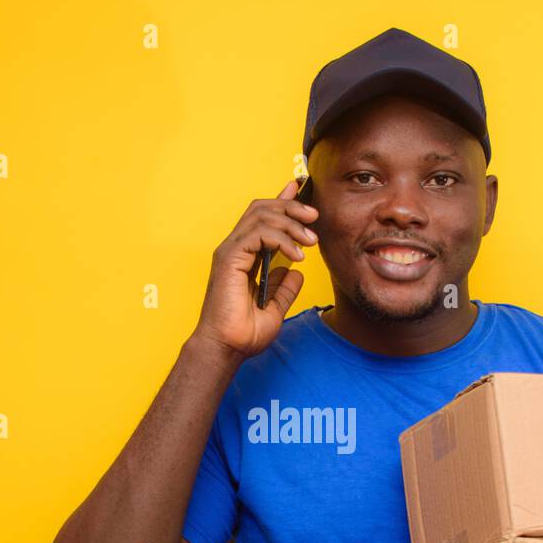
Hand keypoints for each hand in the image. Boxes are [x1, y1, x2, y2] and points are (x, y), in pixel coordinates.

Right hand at [193, 176, 318, 358]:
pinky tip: (296, 256)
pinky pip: (258, 234)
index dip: (282, 202)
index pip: (262, 219)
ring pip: (261, 215)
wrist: (227, 349)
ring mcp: (230, 251)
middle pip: (262, 209)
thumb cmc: (243, 334)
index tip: (302, 194)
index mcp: (243, 256)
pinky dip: (282, 239)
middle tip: (314, 217)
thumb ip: (284, 289)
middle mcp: (235, 249)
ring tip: (311, 241)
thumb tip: (295, 273)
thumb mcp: (274, 309)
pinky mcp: (229, 258)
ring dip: (291, 223)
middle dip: (291, 207)